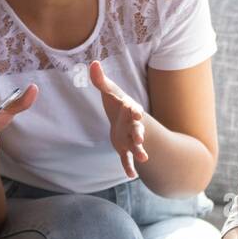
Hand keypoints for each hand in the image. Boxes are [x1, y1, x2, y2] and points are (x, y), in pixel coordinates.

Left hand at [90, 60, 148, 178]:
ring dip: (140, 151)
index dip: (134, 112)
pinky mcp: (124, 149)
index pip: (133, 110)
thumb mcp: (109, 91)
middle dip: (139, 134)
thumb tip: (93, 63)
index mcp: (129, 110)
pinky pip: (126, 159)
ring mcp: (130, 138)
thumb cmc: (117, 103)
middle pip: (137, 129)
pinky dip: (129, 167)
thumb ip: (100, 79)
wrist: (124, 119)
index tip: (136, 113)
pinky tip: (132, 175)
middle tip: (140, 139)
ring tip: (144, 159)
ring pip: (136, 146)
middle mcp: (133, 125)